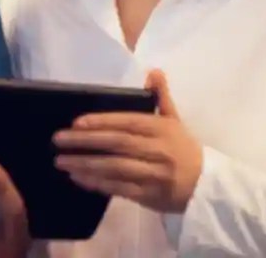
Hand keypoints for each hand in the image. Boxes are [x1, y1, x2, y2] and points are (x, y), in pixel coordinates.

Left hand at [53, 70, 201, 213]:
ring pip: (115, 168)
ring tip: (61, 161)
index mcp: (160, 129)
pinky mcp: (149, 195)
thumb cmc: (185, 149)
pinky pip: (119, 189)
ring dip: (86, 164)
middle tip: (58, 139)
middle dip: (85, 142)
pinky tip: (78, 178)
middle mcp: (156, 150)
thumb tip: (154, 70)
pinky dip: (97, 184)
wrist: (207, 185)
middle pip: (116, 144)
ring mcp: (152, 174)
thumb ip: (161, 97)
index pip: (127, 122)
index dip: (101, 122)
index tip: (76, 122)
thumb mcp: (175, 120)